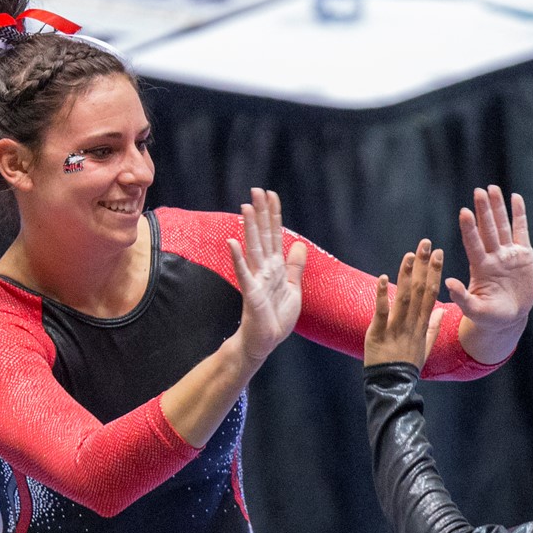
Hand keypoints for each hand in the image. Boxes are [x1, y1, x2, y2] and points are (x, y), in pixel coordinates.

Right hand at [229, 187, 305, 368]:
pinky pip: (244, 273)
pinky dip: (238, 258)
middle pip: (262, 235)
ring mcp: (256, 279)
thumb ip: (295, 267)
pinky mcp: (251, 293)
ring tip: (246, 207)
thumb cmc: (276, 318)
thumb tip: (300, 244)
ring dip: (249, 227)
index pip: (275, 235)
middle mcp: (264, 269)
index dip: (274, 215)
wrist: (265, 342)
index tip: (271, 194)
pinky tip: (232, 242)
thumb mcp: (293, 289)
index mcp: (275, 267)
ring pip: (253, 248)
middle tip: (256, 190)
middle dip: (260, 213)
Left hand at [364, 240, 444, 369]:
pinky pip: (381, 312)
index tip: (438, 253)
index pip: (431, 294)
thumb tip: (441, 312)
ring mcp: (395, 328)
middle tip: (426, 244)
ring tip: (409, 255)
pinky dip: (382, 294)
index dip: (435, 272)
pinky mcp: (378, 334)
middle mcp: (411, 324)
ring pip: (403, 298)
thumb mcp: (425, 348)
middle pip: (420, 291)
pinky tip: (382, 277)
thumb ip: (433, 328)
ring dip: (406, 275)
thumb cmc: (408, 367)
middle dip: (423, 266)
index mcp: (422, 325)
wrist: (393, 387)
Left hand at [450, 185, 532, 342]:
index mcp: (480, 268)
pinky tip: (515, 198)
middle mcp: (493, 257)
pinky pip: (521, 231)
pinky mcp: (523, 255)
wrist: (508, 318)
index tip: (464, 212)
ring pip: (503, 226)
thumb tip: (448, 283)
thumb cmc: (489, 317)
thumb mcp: (475, 311)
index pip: (473, 244)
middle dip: (484, 210)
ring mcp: (508, 254)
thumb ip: (462, 298)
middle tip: (478, 191)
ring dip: (498, 207)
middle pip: (488, 229)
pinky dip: (519, 215)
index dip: (470, 228)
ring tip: (492, 188)